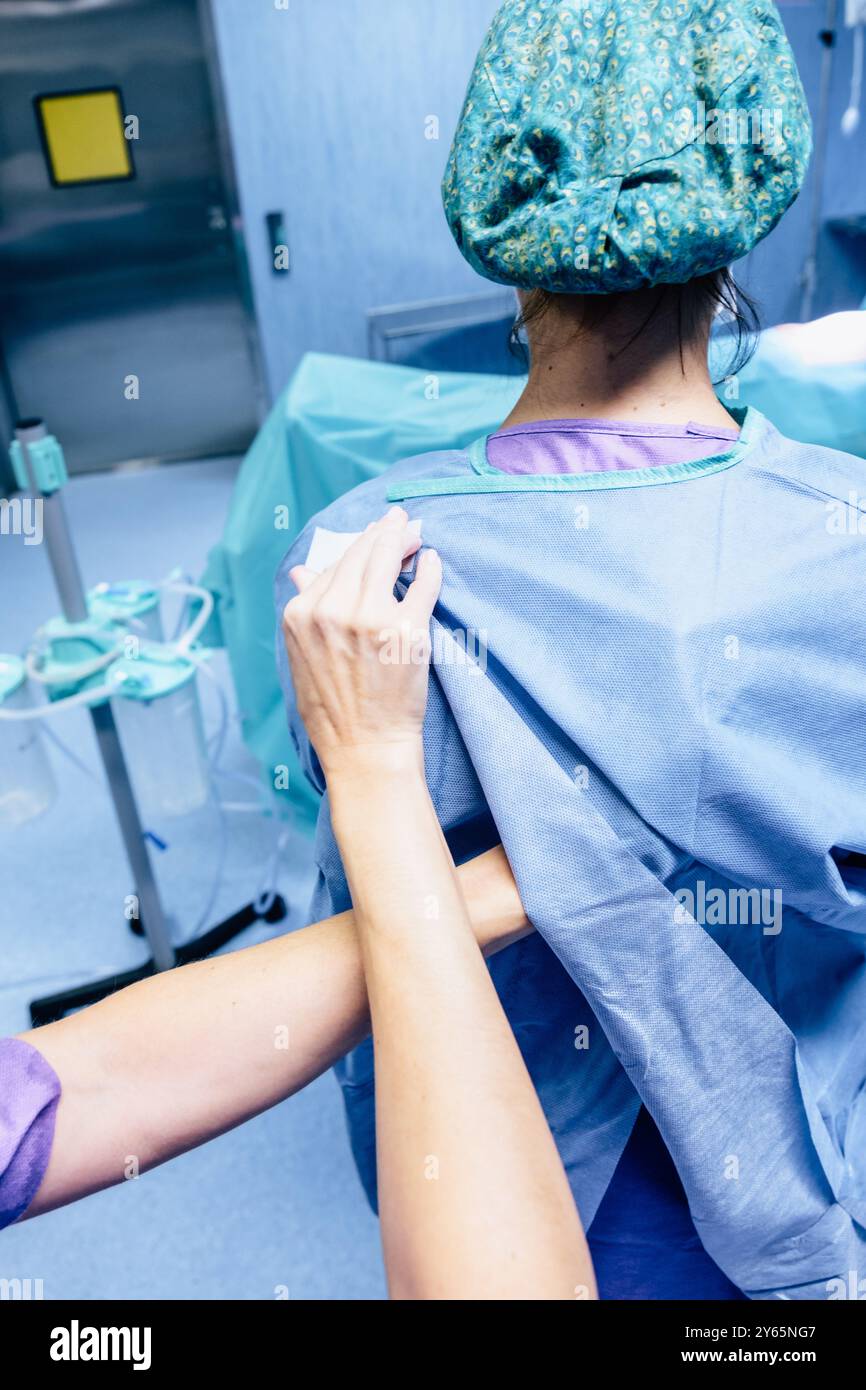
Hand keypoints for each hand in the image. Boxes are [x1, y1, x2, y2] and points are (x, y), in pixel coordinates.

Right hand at [282, 507, 441, 778]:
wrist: (364, 748)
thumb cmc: (335, 708)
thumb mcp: (304, 656)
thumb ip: (306, 608)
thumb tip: (303, 571)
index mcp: (300, 614)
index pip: (334, 565)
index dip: (359, 545)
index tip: (376, 533)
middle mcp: (331, 611)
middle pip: (362, 555)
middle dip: (383, 532)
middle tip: (401, 520)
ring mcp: (369, 619)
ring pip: (388, 561)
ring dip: (404, 540)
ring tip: (415, 534)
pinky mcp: (405, 631)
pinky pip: (422, 585)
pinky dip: (429, 569)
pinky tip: (432, 560)